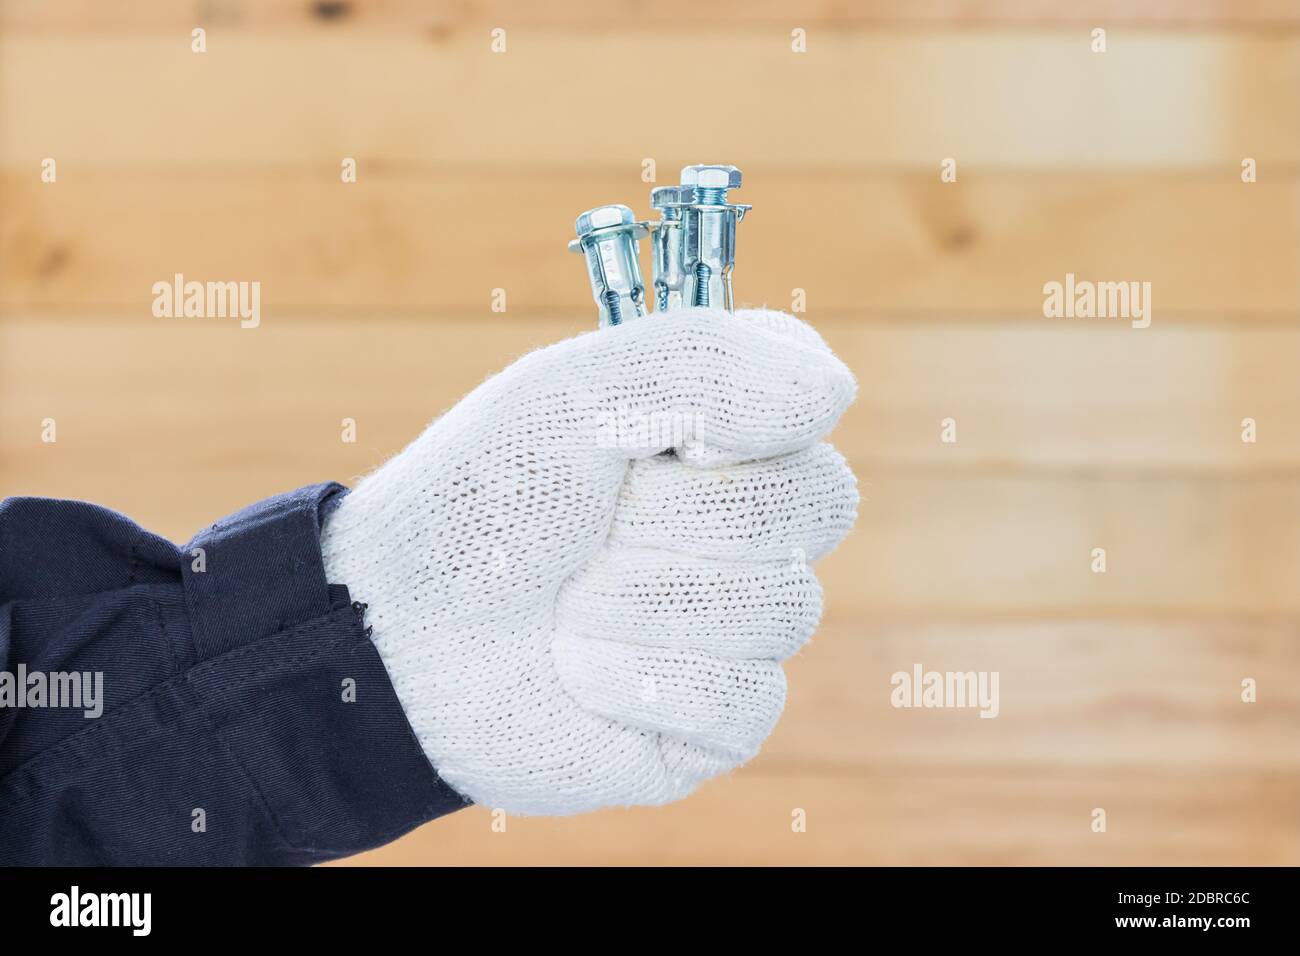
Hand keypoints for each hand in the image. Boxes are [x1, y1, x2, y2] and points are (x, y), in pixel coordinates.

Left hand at [320, 307, 857, 814]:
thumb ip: (706, 363)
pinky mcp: (722, 719)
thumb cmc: (487, 498)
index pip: (814, 400)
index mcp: (729, 436)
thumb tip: (837, 392)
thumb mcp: (574, 391)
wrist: (400, 631)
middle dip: (674, 514)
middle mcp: (755, 527)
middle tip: (591, 525)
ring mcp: (745, 624)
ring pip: (782, 608)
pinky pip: (745, 701)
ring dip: (639, 602)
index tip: (643, 434)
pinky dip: (641, 682)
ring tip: (567, 607)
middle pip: (817, 504)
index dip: (732, 419)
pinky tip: (580, 672)